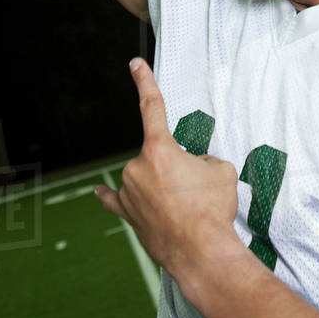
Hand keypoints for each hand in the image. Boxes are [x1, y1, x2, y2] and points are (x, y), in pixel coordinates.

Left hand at [95, 59, 240, 276]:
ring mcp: (129, 192)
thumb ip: (202, 160)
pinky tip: (99, 193)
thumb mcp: (220, 169)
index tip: (135, 64)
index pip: (152, 107)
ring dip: (164, 186)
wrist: (202, 252)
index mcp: (159, 149)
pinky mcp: (128, 214)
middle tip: (196, 188)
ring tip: (186, 208)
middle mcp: (137, 167)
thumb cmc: (212, 209)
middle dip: (177, 165)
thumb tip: (193, 168)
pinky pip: (115, 199)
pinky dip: (111, 196)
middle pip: (159, 153)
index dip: (145, 82)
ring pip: (148, 177)